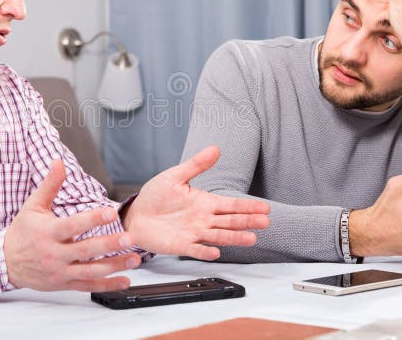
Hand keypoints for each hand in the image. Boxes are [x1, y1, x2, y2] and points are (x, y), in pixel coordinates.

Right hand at [4, 159, 140, 291]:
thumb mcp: (32, 206)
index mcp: (49, 232)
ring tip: (135, 259)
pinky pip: (88, 286)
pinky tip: (125, 280)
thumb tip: (58, 162)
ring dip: (115, 266)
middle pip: (86, 250)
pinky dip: (108, 285)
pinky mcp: (64, 283)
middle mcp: (55, 254)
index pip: (73, 225)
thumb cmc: (22, 232)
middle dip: (109, 244)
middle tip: (129, 238)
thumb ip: (50, 185)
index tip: (111, 212)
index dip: (92, 219)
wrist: (5, 262)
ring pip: (91, 271)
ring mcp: (61, 271)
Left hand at [121, 146, 270, 260]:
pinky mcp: (181, 245)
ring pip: (218, 236)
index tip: (265, 208)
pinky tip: (215, 252)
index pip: (231, 205)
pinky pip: (195, 249)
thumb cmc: (156, 196)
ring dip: (234, 238)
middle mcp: (203, 219)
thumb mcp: (175, 176)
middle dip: (248, 221)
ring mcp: (194, 233)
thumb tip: (215, 149)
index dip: (248, 206)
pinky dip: (205, 251)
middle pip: (230, 221)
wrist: (136, 215)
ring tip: (251, 239)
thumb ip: (196, 165)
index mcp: (204, 202)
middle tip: (265, 222)